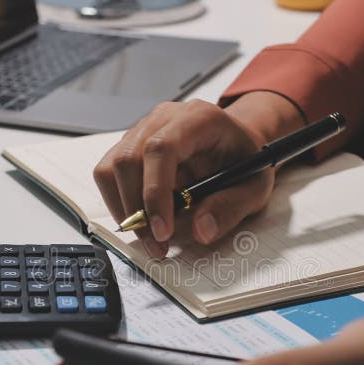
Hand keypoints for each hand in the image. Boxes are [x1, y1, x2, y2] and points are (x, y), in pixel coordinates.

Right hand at [92, 92, 302, 257]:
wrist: (235, 145)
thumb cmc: (243, 161)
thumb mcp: (255, 187)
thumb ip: (231, 207)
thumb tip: (202, 230)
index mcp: (199, 118)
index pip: (162, 149)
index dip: (155, 192)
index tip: (163, 231)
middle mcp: (164, 119)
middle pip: (128, 160)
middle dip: (137, 210)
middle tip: (157, 245)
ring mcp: (142, 130)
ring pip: (111, 169)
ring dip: (124, 210)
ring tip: (150, 239)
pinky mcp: (130, 147)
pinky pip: (108, 175)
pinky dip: (119, 204)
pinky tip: (142, 222)